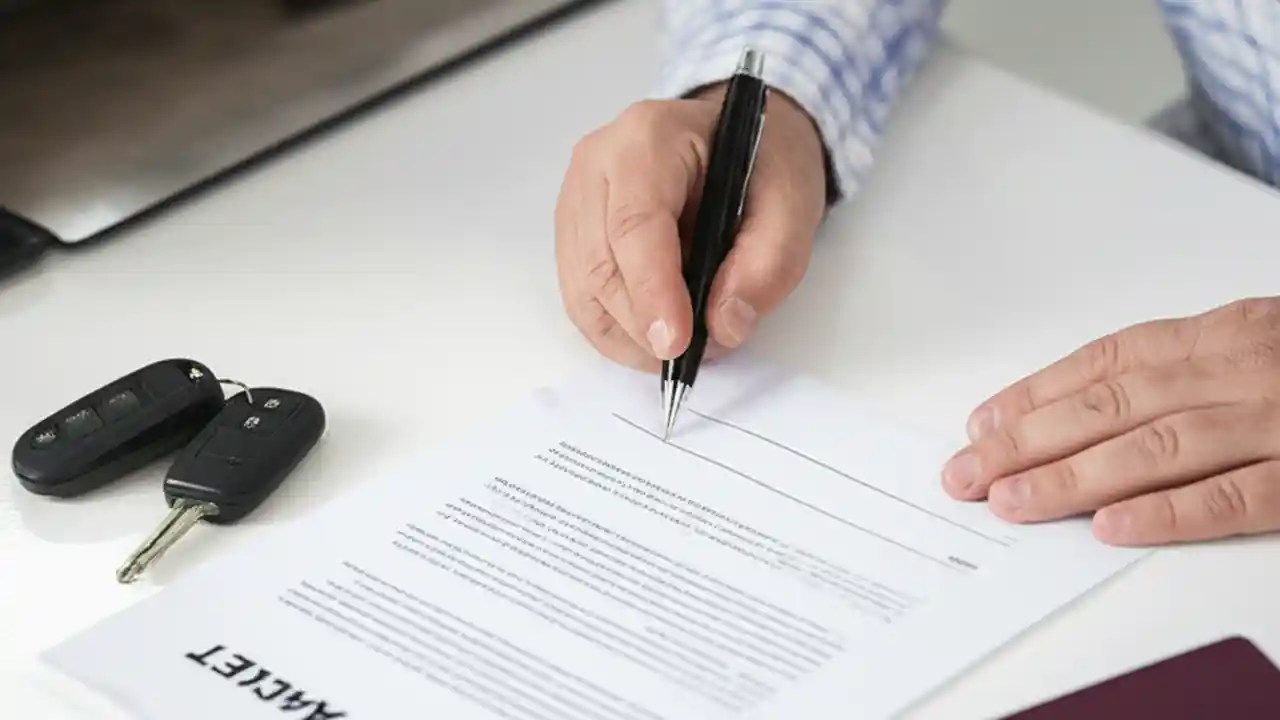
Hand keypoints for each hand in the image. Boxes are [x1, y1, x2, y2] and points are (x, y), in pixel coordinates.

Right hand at [554, 85, 827, 371]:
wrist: (735, 142)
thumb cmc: (761, 163)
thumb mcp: (793, 204)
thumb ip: (769, 264)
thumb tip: (724, 325)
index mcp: (649, 139)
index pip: (635, 224)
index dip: (652, 291)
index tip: (677, 344)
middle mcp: (597, 164)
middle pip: (600, 265)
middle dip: (644, 325)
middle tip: (695, 355)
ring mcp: (576, 199)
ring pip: (583, 291)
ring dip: (629, 336)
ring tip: (683, 346)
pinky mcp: (572, 233)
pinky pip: (581, 298)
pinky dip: (617, 330)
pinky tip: (655, 336)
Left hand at [943, 297, 1279, 545]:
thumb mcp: (1258, 345)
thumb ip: (1185, 370)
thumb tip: (1085, 407)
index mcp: (1223, 335)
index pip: (1108, 364)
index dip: (1036, 394)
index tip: (980, 426)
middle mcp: (1240, 372)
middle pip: (1113, 406)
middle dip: (1029, 441)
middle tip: (969, 472)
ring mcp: (1274, 423)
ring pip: (1157, 447)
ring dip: (1074, 477)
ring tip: (1012, 502)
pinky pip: (1229, 498)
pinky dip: (1165, 512)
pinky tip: (1108, 526)